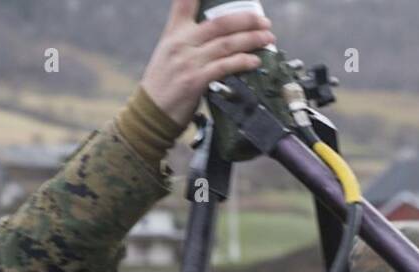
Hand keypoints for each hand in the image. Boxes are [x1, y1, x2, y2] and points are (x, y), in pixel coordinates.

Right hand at [140, 0, 275, 126]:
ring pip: (227, 44)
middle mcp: (181, 43)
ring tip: (268, 39)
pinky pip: (224, 67)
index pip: (185, 2)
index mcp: (174, 32)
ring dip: (251, 40)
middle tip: (265, 22)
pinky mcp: (195, 81)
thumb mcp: (169, 53)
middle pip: (220, 23)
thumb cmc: (163, 84)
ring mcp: (188, 62)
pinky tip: (255, 61)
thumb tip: (218, 33)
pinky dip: (242, 62)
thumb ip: (189, 39)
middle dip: (247, 20)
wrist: (150, 113)